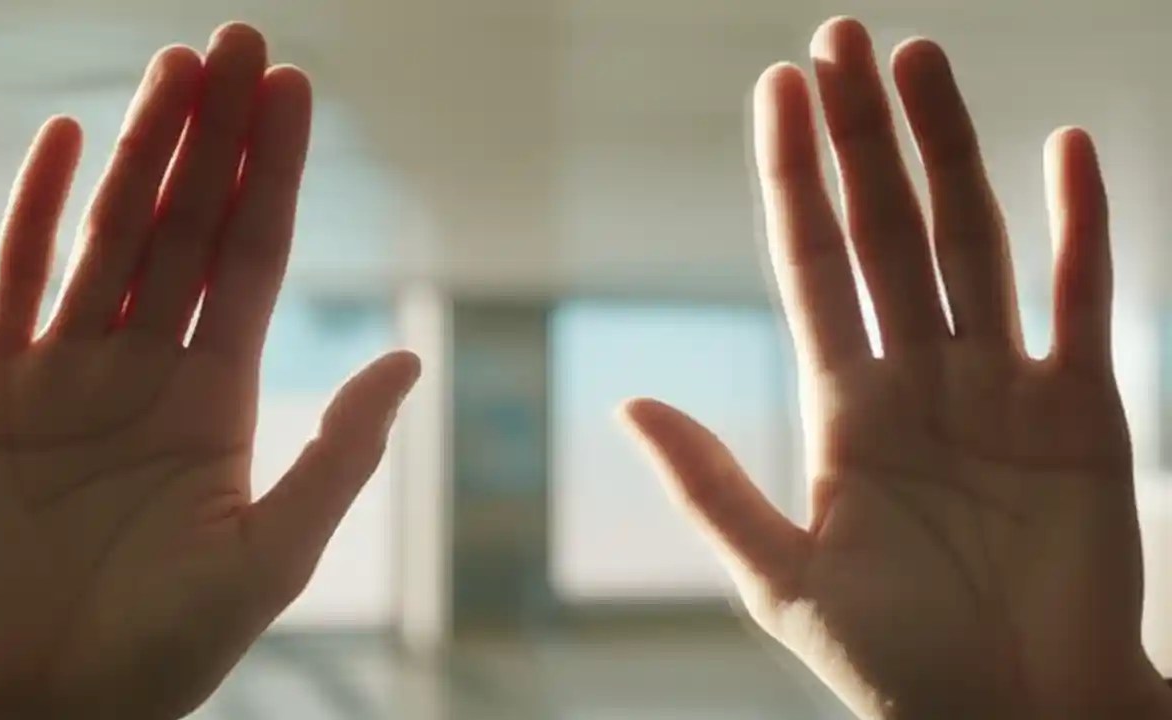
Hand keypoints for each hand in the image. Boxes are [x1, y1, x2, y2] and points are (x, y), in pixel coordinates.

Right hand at [0, 24, 418, 719]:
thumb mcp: (275, 549)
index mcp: (222, 392)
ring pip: (113, 234)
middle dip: (215, 136)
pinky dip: (37, 209)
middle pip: (189, 224)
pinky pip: (17, 280)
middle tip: (240, 40)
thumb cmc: (173, 642)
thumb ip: (340, 451)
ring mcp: (74, 370)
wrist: (56, 697)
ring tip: (174, 67)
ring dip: (141, 149)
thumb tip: (411, 361)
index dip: (274, 174)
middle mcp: (153, 364)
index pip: (255, 255)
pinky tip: (63, 137)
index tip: (294, 91)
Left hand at [625, 17, 1171, 719]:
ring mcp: (999, 384)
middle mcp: (916, 377)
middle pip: (883, 230)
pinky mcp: (1081, 409)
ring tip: (920, 61)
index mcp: (842, 407)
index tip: (778, 91)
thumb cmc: (895, 664)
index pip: (811, 265)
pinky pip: (1082, 299)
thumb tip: (630, 401)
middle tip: (841, 37)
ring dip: (950, 151)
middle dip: (861, 137)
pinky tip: (1062, 147)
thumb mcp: (782, 579)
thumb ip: (710, 486)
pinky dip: (1081, 225)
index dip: (794, 179)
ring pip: (970, 242)